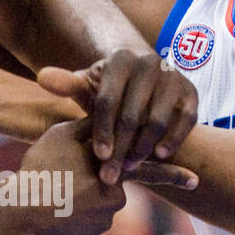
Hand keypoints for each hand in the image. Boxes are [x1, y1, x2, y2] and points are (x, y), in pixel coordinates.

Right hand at [14, 118, 197, 234]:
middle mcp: (115, 201)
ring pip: (92, 212)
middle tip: (61, 183)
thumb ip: (91, 127)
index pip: (150, 171)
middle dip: (89, 189)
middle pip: (108, 192)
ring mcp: (102, 225)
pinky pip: (80, 230)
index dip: (174, 176)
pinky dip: (66, 223)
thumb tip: (106, 114)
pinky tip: (48, 215)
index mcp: (115, 172)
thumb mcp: (63, 135)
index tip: (197, 182)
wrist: (21, 211)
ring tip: (49, 197)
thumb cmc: (41, 168)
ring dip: (74, 206)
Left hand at [37, 50, 198, 185]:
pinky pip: (186, 122)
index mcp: (120, 59)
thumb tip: (42, 77)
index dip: (102, 131)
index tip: (98, 157)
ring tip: (131, 168)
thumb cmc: (111, 93)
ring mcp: (173, 76)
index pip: (108, 101)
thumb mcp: (89, 89)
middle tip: (111, 174)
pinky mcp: (192, 92)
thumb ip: (68, 85)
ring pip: (158, 121)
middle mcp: (150, 62)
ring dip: (144, 149)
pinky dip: (173, 140)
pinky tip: (159, 157)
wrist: (146, 86)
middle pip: (133, 115)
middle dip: (121, 149)